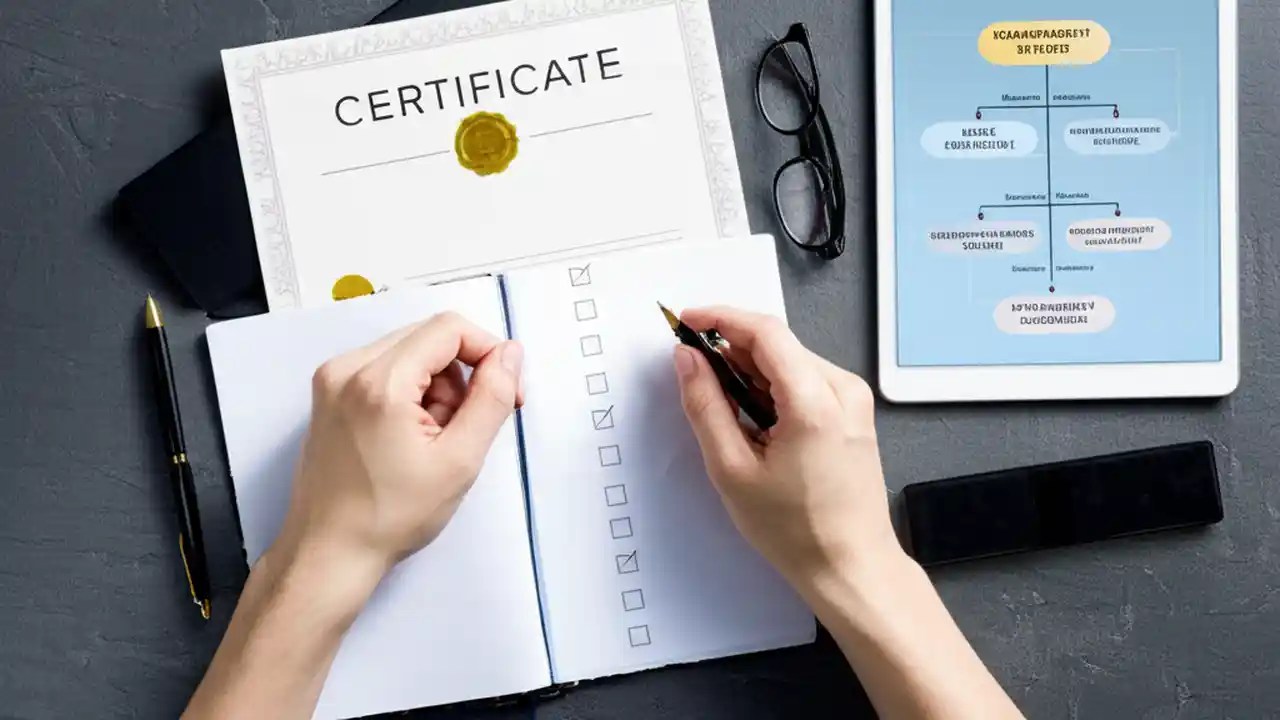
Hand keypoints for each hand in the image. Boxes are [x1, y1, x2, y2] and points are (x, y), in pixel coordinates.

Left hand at [271, 312, 524, 579]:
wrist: (329, 553)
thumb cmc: (387, 518)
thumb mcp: (459, 460)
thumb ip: (492, 398)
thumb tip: (509, 356)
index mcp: (378, 382)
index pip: (449, 329)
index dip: (488, 352)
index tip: (505, 390)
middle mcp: (347, 370)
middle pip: (428, 338)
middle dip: (461, 375)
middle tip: (466, 426)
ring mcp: (332, 381)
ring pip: (409, 353)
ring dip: (436, 387)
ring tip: (433, 439)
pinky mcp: (329, 395)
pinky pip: (384, 370)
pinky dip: (409, 394)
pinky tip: (410, 437)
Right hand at [673, 306, 901, 591]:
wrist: (851, 566)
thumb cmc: (797, 531)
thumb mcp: (733, 470)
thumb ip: (705, 406)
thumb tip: (688, 360)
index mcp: (815, 402)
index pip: (765, 332)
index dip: (720, 318)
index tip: (688, 322)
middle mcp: (843, 391)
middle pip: (777, 343)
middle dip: (731, 346)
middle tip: (693, 368)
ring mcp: (853, 400)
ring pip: (790, 360)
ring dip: (751, 368)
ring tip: (724, 406)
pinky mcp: (853, 412)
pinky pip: (806, 379)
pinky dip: (773, 386)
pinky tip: (754, 418)